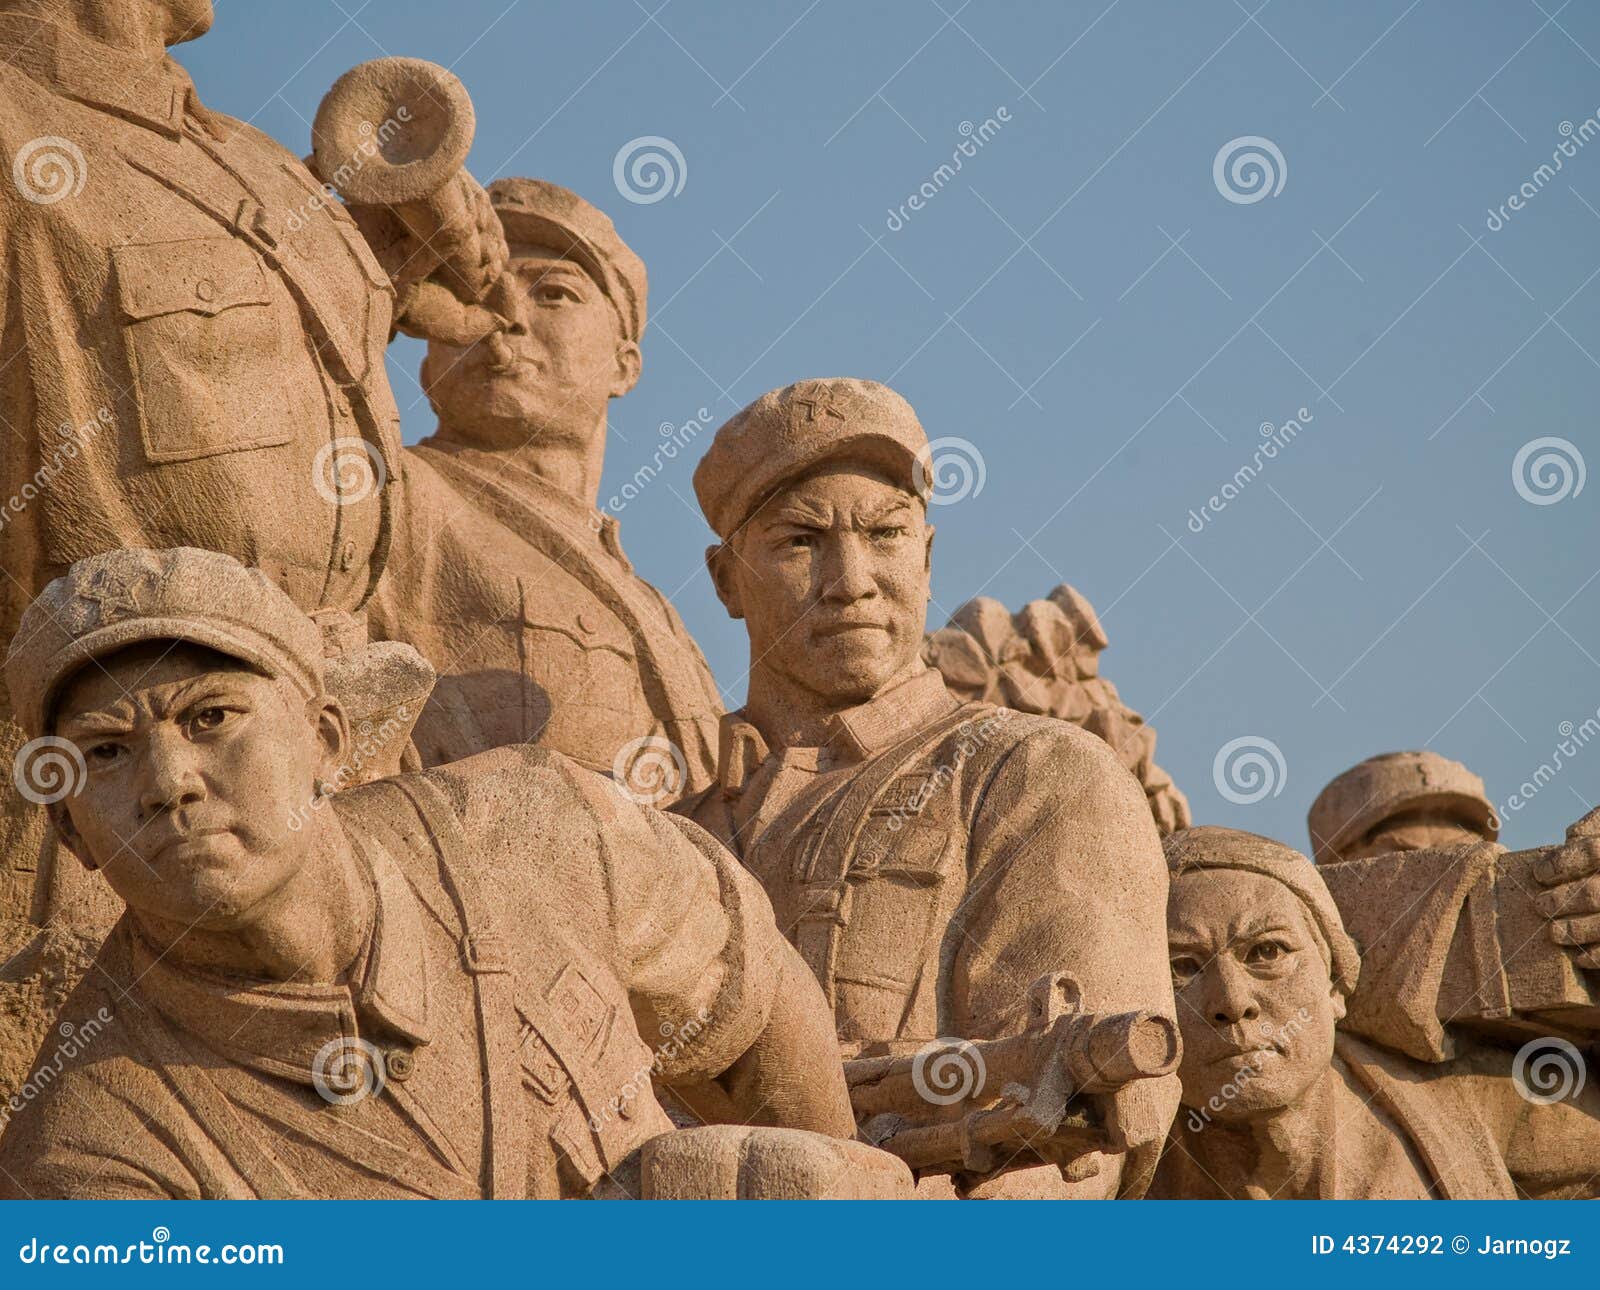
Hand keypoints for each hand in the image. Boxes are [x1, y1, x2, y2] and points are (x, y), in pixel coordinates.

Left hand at [1534, 806, 1599, 968]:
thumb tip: (1571, 836)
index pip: (1593, 851)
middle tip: (1539, 906)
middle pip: (1595, 893)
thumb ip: (1593, 830)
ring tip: (1554, 933)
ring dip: (1576, 931)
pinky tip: (1578, 956)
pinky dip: (1597, 955)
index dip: (1562, 863)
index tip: (1538, 874)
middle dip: (1563, 901)